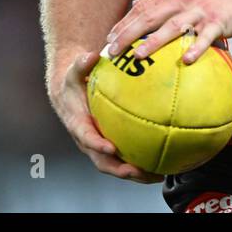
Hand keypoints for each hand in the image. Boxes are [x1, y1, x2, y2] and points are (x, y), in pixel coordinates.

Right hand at [50, 49, 163, 183]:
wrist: (69, 96)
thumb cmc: (74, 83)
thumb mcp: (74, 72)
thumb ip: (82, 65)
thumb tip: (91, 55)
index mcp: (78, 125)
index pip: (87, 138)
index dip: (97, 145)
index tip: (111, 148)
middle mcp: (88, 142)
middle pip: (103, 162)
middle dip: (119, 169)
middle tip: (136, 171)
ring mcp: (99, 148)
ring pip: (116, 167)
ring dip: (135, 174)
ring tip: (157, 176)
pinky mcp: (110, 148)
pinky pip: (126, 160)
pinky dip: (142, 165)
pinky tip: (162, 165)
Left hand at [105, 0, 231, 64]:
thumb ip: (160, 0)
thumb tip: (135, 6)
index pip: (142, 9)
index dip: (123, 24)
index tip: (107, 40)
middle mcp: (182, 0)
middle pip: (150, 17)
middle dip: (128, 34)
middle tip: (112, 51)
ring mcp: (200, 10)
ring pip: (173, 26)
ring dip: (154, 41)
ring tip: (138, 56)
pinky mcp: (218, 21)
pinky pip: (205, 37)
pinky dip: (195, 48)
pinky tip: (186, 61)